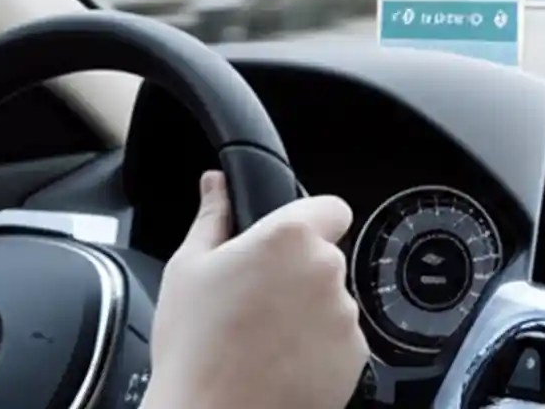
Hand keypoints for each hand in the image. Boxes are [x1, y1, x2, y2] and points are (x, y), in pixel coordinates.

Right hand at [143, 171, 368, 408]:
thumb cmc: (195, 347)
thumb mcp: (188, 269)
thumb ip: (212, 217)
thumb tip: (215, 184)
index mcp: (290, 238)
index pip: (331, 207)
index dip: (312, 220)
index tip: (288, 240)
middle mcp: (326, 271)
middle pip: (325, 257)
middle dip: (299, 271)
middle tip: (257, 297)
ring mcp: (345, 316)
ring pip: (332, 299)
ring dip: (309, 310)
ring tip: (264, 336)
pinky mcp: (355, 356)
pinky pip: (340, 338)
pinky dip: (319, 346)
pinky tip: (281, 360)